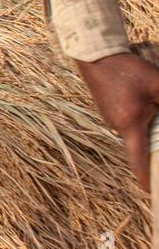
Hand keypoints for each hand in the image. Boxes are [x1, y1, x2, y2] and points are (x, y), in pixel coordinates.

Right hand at [76, 51, 158, 195]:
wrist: (96, 55)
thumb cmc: (127, 69)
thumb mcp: (158, 83)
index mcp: (130, 125)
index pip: (139, 161)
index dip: (145, 179)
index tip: (151, 193)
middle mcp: (118, 126)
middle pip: (142, 146)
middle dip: (156, 150)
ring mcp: (111, 118)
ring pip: (137, 132)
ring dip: (150, 130)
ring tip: (153, 109)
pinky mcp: (110, 110)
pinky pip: (129, 122)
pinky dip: (142, 119)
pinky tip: (147, 103)